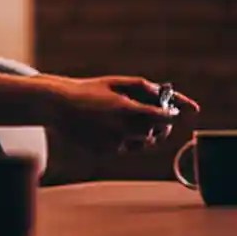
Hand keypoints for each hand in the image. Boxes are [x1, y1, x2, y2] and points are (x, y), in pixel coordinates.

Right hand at [46, 75, 197, 152]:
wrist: (59, 106)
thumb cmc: (90, 90)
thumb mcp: (117, 82)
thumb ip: (144, 87)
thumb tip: (165, 93)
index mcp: (126, 109)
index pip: (162, 117)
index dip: (173, 116)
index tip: (178, 113)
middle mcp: (121, 129)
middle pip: (156, 134)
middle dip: (162, 126)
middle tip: (161, 118)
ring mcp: (112, 143)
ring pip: (142, 144)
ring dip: (145, 134)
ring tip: (133, 120)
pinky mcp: (104, 153)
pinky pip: (125, 149)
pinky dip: (126, 139)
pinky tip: (111, 127)